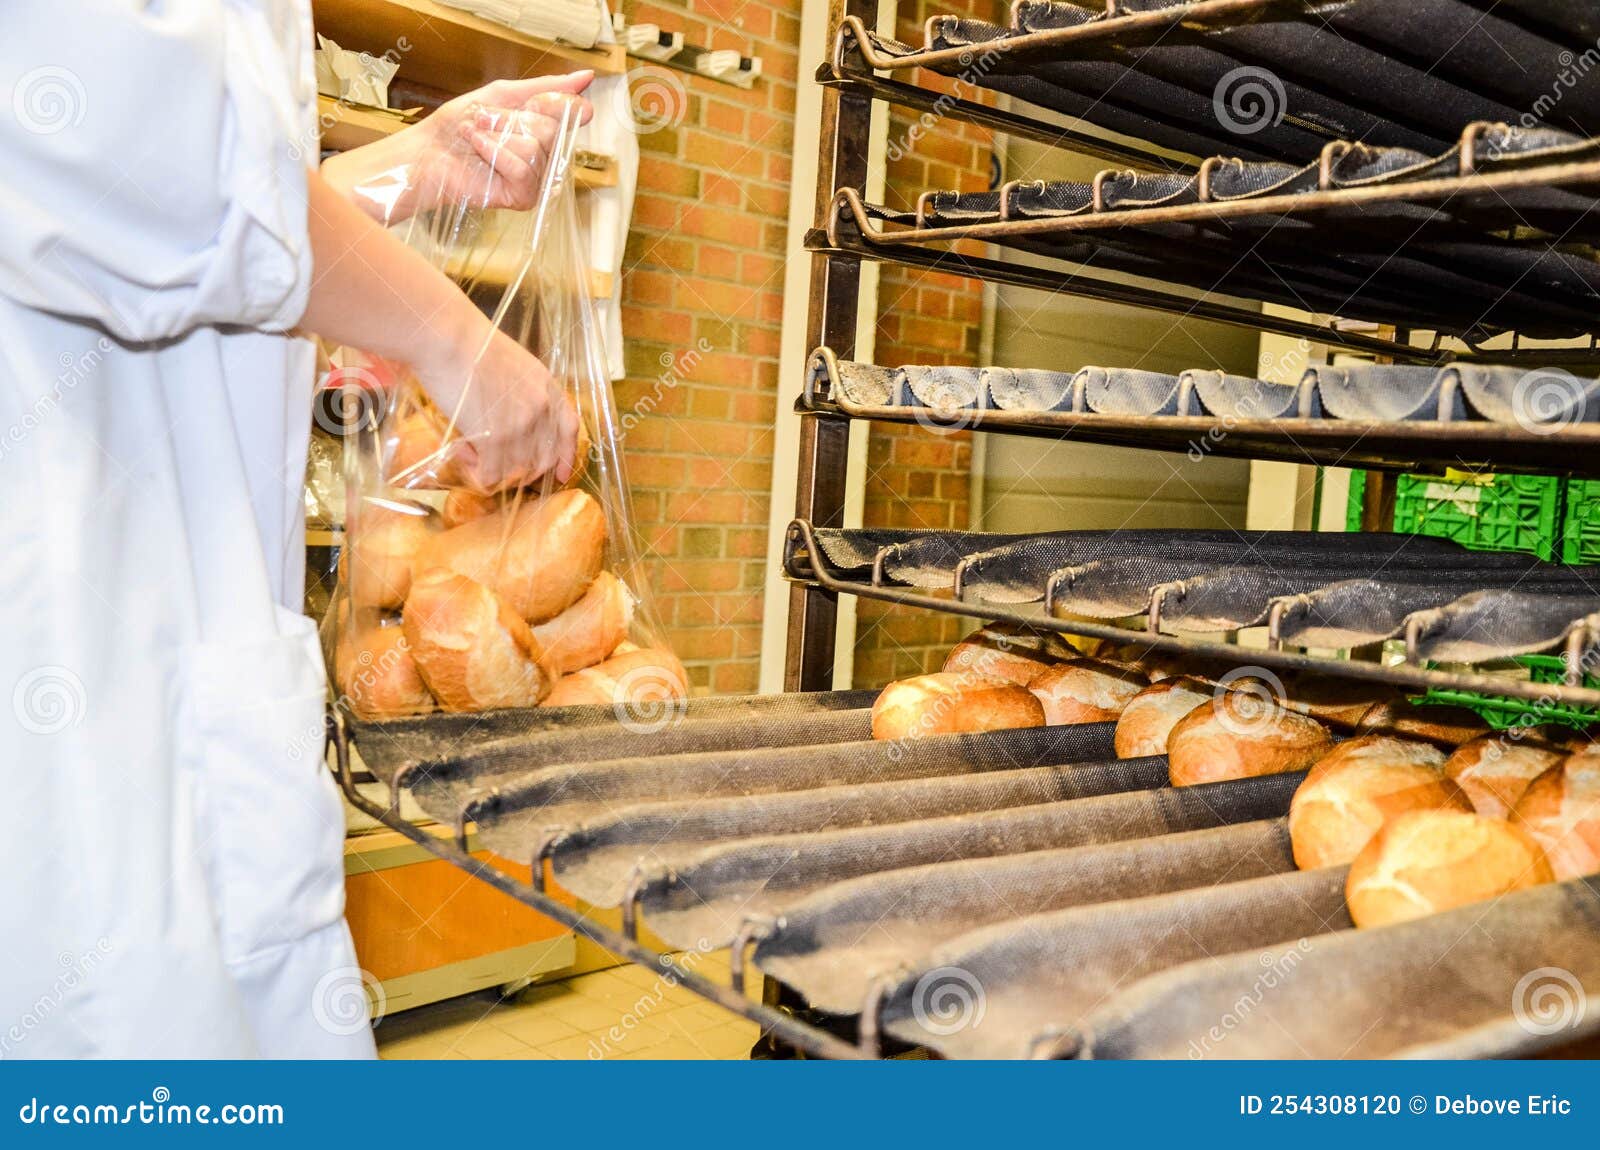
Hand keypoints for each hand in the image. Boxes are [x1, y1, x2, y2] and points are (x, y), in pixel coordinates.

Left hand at [325, 72, 596, 223]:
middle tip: (483, 120)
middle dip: (510, 118)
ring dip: (498, 136)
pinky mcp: (524, 197)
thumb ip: (543, 88)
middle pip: (552, 129)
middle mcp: (545, 156)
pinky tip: (479, 153)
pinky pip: (525, 170)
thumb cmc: (456, 127)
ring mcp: (536, 179)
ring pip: (537, 149)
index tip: (530, 102)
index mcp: (542, 130)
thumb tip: (585, 77)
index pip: (571, 112)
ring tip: (476, 137)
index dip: (555, 104)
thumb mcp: (501, 95)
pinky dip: (496, 155)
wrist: (426, 153)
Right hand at [415, 308, 579, 492]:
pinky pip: (491, 473)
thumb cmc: (472, 346)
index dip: (567, 456)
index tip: (561, 475)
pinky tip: (463, 453)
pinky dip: (477, 471)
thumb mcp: (517, 365)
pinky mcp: (495, 438)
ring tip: (470, 449)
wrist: (449, 339)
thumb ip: (527, 393)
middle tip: (499, 466)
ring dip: (493, 467)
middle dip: (523, 471)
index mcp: (548, 388)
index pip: (570, 429)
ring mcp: (520, 426)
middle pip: (543, 458)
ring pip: (515, 469)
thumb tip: (520, 421)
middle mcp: (540, 410)